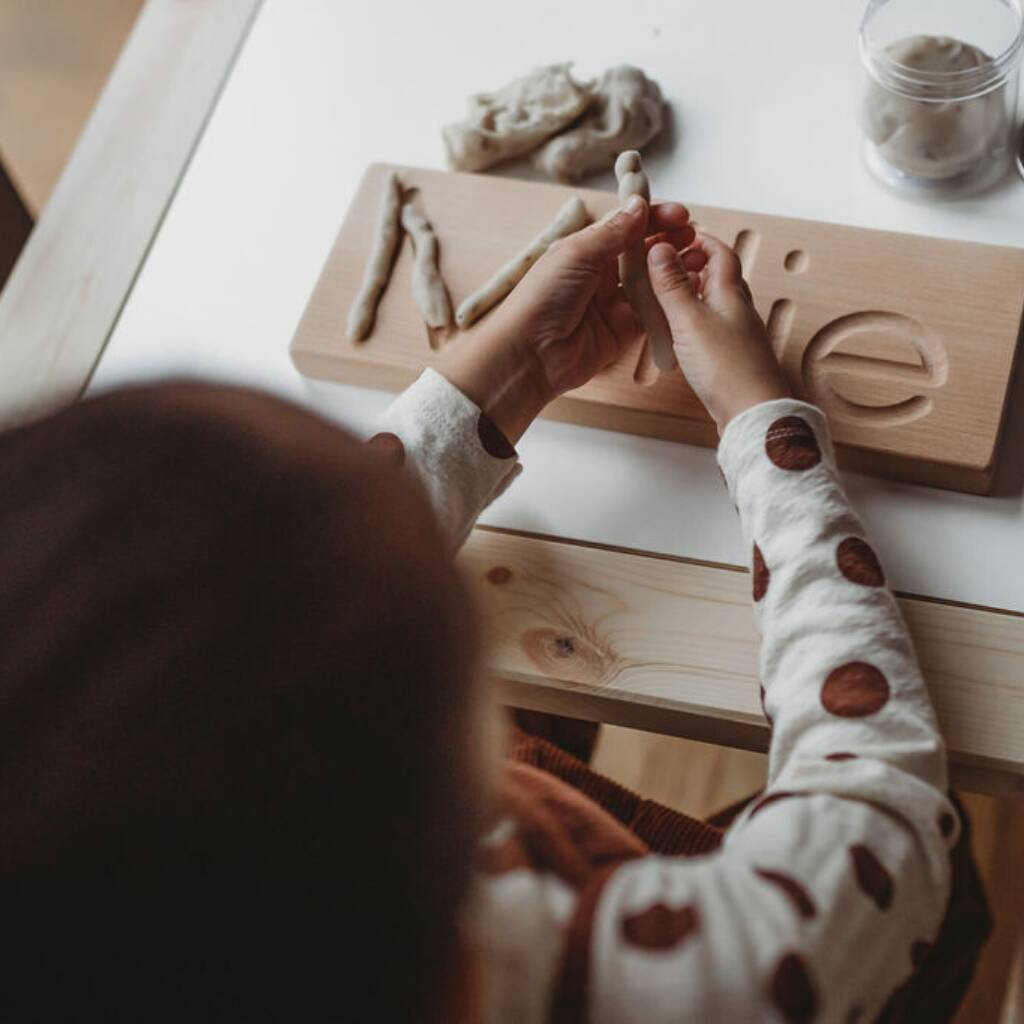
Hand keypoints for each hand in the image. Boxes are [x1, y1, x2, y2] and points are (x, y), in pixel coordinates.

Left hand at [441, 196, 704, 442]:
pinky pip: (651, 315)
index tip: (680, 215)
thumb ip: (612, 232)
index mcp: (585, 251)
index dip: (653, 219)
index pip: (626, 227)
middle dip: (669, 243)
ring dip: (672, 270)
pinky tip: (688, 290)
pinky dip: (669, 303)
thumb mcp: (577, 254)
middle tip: (693, 237)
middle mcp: (600, 276)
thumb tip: (638, 205)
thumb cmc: (541, 299)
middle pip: (642, 253)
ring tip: (697, 260)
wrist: (530, 354)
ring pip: (650, 283)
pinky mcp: (622, 332)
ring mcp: (612, 304)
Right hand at [647, 234, 791, 430]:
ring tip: (667, 299)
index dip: (701, 240)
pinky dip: (694, 322)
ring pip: (715, 304)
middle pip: (720, 277)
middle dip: (695, 266)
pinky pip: (713, 329)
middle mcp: (738, 311)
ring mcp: (737, 335)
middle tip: (669, 265)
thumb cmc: (728, 369)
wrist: (752, 413)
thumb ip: (672, 285)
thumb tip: (660, 250)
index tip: (680, 235)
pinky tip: (680, 335)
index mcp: (731, 294)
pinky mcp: (732, 358)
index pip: (721, 253)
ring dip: (693, 295)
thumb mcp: (689, 320)